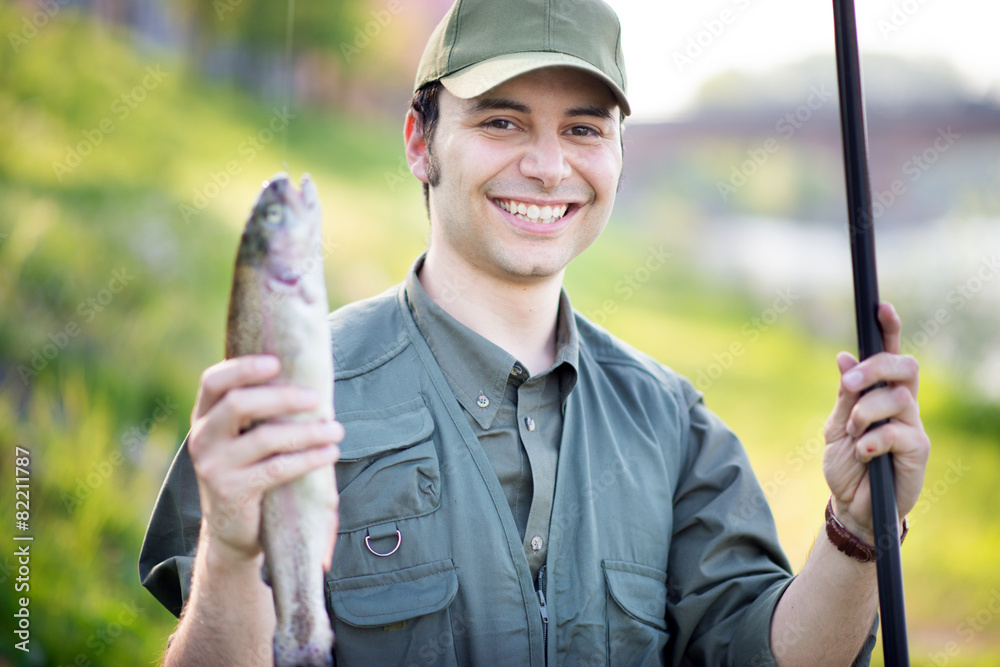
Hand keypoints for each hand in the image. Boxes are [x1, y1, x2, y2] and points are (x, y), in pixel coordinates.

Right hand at [188, 355, 342, 564]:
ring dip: (307, 431)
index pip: (214, 381)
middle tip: (316, 398)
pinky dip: (309, 458)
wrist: (231, 532)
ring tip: (336, 429)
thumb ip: (260, 411)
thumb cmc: (250, 472)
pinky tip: (330, 452)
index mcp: (205, 417)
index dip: (243, 368)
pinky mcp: (232, 492)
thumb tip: (311, 379)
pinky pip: (277, 469)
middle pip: (238, 404)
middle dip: (282, 397)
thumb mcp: (244, 438)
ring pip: (264, 438)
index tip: (276, 362)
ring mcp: (214, 467)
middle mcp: (202, 439)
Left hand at [822, 303, 929, 542]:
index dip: (889, 330)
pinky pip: (897, 432)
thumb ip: (845, 395)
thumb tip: (844, 356)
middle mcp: (901, 405)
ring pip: (898, 398)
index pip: (889, 355)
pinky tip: (863, 453)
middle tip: (849, 383)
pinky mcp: (918, 451)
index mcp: (879, 394)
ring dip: (865, 413)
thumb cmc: (846, 464)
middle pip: (904, 367)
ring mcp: (912, 426)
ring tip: (852, 435)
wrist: (851, 505)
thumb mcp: (836, 427)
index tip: (881, 307)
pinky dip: (872, 440)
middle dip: (875, 368)